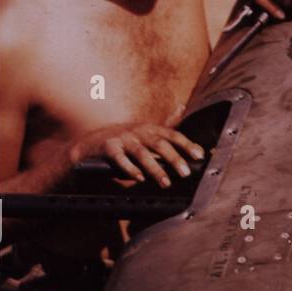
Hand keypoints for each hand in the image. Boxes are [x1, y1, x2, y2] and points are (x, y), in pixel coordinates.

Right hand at [70, 123, 203, 188]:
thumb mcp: (146, 129)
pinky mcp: (108, 147)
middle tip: (185, 173)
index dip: (187, 144)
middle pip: (159, 145)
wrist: (91, 141)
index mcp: (151, 128)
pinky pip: (119, 159)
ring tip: (165, 182)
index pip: (173, 135)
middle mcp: (139, 131)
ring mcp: (123, 138)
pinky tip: (139, 178)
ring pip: (142, 154)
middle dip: (174, 158)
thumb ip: (165, 125)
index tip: (199, 155)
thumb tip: (182, 108)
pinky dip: (129, 169)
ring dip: (155, 169)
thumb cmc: (125, 137)